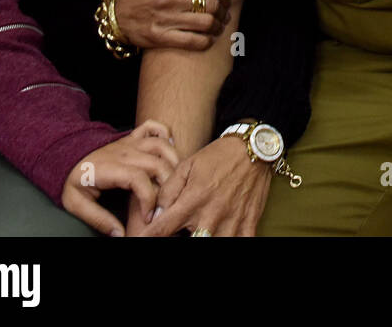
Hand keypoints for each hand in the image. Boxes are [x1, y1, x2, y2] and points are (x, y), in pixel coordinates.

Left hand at [62, 119, 179, 235]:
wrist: (66, 157)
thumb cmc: (73, 180)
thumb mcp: (76, 204)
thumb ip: (98, 219)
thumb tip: (119, 234)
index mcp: (110, 168)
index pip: (138, 179)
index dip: (149, 199)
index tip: (150, 216)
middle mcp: (124, 152)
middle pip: (157, 163)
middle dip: (168, 185)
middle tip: (166, 202)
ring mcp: (130, 142)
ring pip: (162, 145)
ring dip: (174, 161)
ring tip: (174, 181)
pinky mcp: (133, 137)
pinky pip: (154, 127)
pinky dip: (166, 134)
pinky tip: (170, 148)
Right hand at [113, 0, 230, 49]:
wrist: (117, 14)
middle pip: (210, 4)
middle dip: (223, 9)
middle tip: (225, 11)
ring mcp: (165, 20)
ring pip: (206, 23)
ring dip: (218, 25)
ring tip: (219, 24)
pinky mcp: (161, 38)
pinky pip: (193, 41)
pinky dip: (207, 41)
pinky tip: (209, 38)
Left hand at [129, 134, 272, 236]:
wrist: (254, 147)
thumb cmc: (218, 156)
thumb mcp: (188, 165)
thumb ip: (168, 189)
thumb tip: (155, 213)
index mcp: (192, 200)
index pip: (162, 229)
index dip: (147, 237)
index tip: (138, 240)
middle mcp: (210, 215)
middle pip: (190, 242)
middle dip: (178, 240)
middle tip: (177, 232)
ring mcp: (231, 221)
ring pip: (215, 243)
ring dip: (205, 239)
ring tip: (198, 232)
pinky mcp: (249, 222)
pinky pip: (243, 241)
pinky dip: (235, 241)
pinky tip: (224, 234)